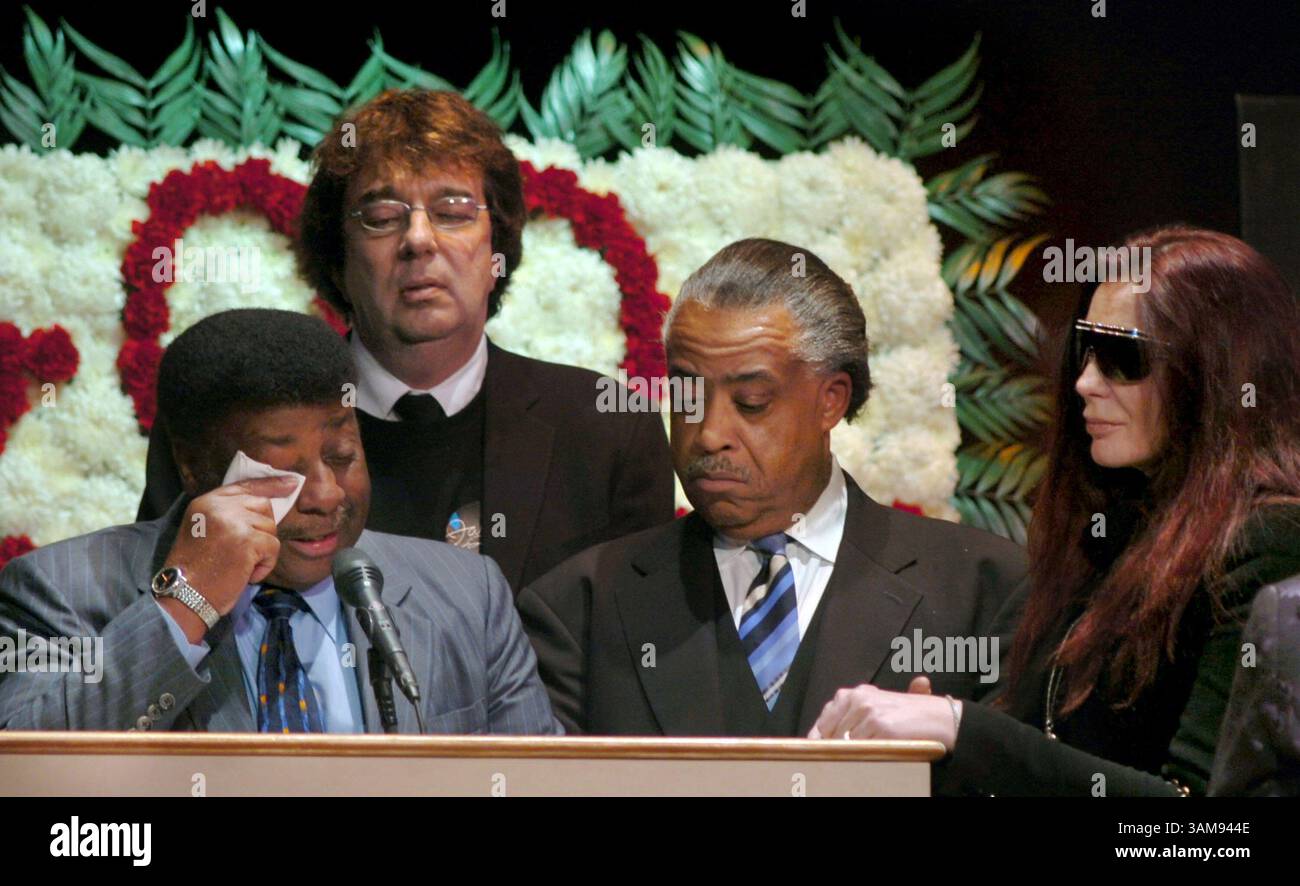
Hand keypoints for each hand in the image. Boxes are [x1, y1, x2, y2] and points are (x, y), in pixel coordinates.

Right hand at [160, 475, 297, 639]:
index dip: (271, 485)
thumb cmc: (196, 570)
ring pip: (270, 528)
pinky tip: (246, 574)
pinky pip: (273, 547)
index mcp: (206, 502)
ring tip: (240, 565)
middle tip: (246, 551)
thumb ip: (228, 514)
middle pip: (263, 506)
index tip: (292, 484)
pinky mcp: (247, 541)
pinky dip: (265, 565)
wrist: (184, 595)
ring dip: (262, 551)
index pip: (245, 485)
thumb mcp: (204, 530)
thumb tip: (266, 504)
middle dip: (263, 529)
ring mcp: (233, 522)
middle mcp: (219, 507)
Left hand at [806, 681, 960, 750]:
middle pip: (830, 734)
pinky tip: (870, 758)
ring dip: (847, 755)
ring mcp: (868, 712)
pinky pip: (862, 749)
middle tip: (831, 760)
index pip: (823, 721)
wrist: (941, 718)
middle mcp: (858, 699)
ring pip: (844, 744)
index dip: (817, 739)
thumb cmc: (909, 717)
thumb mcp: (877, 709)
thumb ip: (850, 719)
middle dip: (832, 749)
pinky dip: (863, 757)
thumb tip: (820, 738)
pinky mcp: (880, 726)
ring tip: (853, 761)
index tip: (815, 751)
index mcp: (854, 694)